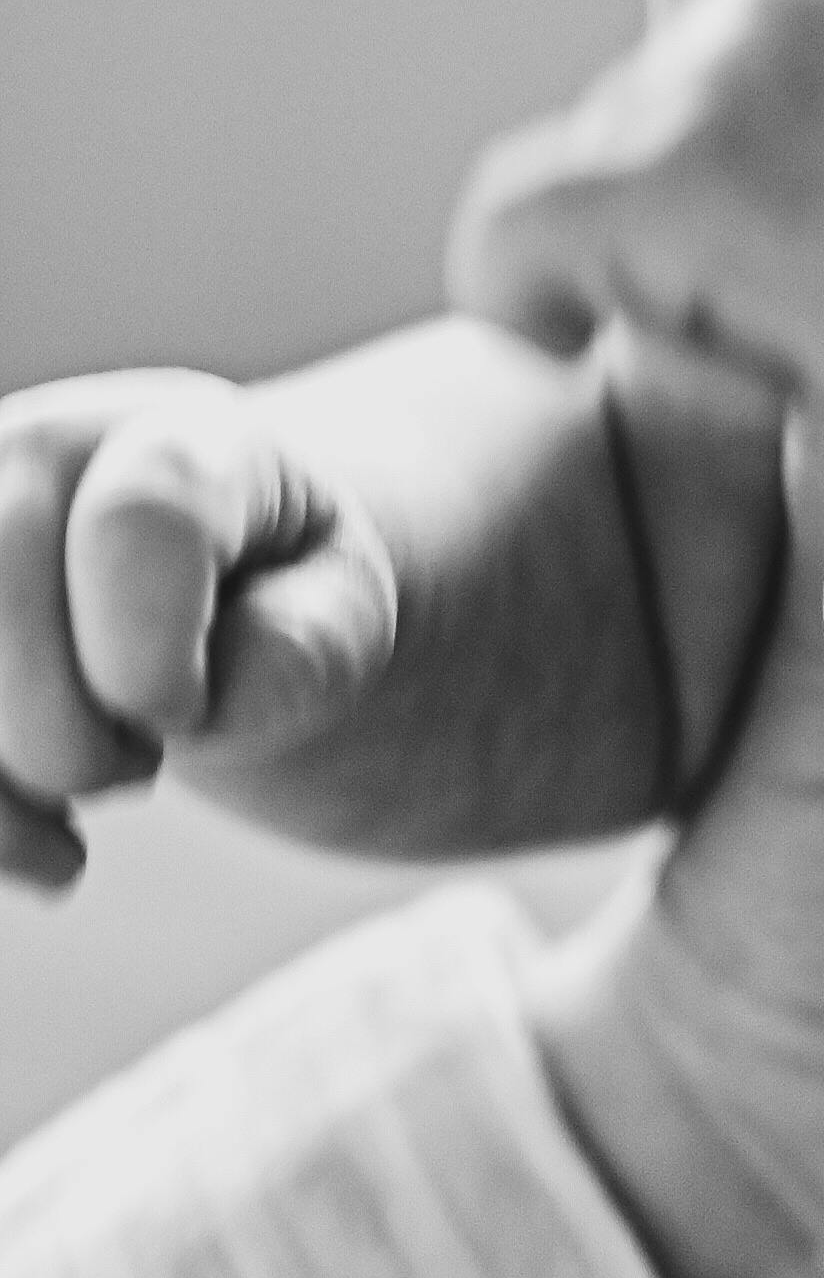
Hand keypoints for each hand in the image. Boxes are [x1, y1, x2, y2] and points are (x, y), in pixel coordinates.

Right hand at [0, 370, 398, 888]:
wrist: (206, 585)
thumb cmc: (272, 598)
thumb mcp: (337, 616)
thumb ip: (299, 647)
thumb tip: (202, 697)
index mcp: (172, 433)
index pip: (138, 520)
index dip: (155, 657)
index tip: (187, 709)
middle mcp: (36, 448)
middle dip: (66, 736)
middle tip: (142, 759)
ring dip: (7, 781)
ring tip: (86, 785)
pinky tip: (42, 844)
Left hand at [447, 0, 823, 403]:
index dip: (695, 57)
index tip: (743, 158)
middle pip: (646, 84)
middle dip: (684, 197)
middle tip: (783, 297)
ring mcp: (716, 62)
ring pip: (600, 173)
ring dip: (653, 262)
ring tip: (772, 337)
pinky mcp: (662, 164)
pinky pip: (510, 224)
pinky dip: (515, 289)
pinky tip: (554, 346)